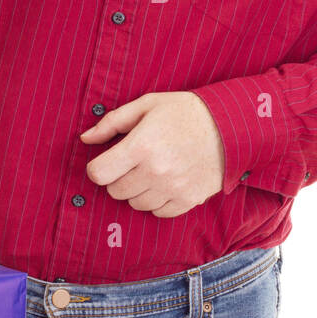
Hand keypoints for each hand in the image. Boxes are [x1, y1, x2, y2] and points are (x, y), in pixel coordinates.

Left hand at [79, 91, 224, 216]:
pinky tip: (164, 182)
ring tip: (151, 170)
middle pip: (115, 191)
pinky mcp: (188, 200)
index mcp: (141, 146)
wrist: (230, 126)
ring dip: (137, 190)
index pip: (99, 173)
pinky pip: (158, 212)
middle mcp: (155, 171)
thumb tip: (86, 139)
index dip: (97, 167)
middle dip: (118, 177)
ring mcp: (172, 188)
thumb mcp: (146, 105)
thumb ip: (112, 122)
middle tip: (132, 163)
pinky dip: (157, 201)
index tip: (107, 161)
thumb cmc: (185, 112)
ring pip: (135, 204)